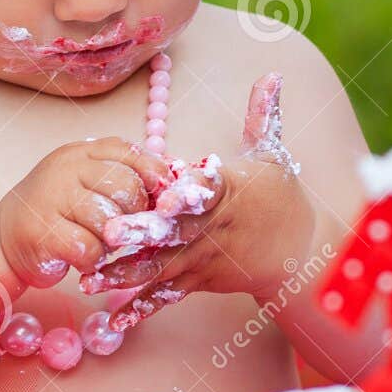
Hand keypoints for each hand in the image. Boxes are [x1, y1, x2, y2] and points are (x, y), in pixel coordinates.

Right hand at [0, 139, 171, 286]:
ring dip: (112, 241)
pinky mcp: (42, 231)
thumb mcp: (85, 183)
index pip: (128, 152)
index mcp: (80, 152)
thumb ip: (121, 176)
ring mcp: (51, 197)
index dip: (153, 175)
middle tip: (124, 230)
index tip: (163, 197)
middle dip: (134, 215)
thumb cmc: (56, 213)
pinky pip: (89, 248)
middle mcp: (65, 168)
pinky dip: (93, 259)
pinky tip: (83, 258)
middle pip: (126, 187)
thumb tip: (172, 180)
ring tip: (99, 244)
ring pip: (110, 221)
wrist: (2, 238)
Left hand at [90, 73, 313, 323]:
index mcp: (227, 192)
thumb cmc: (282, 198)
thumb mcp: (275, 155)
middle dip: (141, 233)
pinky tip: (112, 319)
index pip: (207, 189)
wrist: (304, 255)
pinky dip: (140, 308)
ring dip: (124, 274)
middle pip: (173, 231)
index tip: (168, 192)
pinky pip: (167, 296)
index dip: (188, 190)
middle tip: (108, 234)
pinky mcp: (198, 281)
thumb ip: (263, 114)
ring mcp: (203, 258)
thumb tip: (271, 73)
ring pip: (161, 266)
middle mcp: (212, 227)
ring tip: (88, 278)